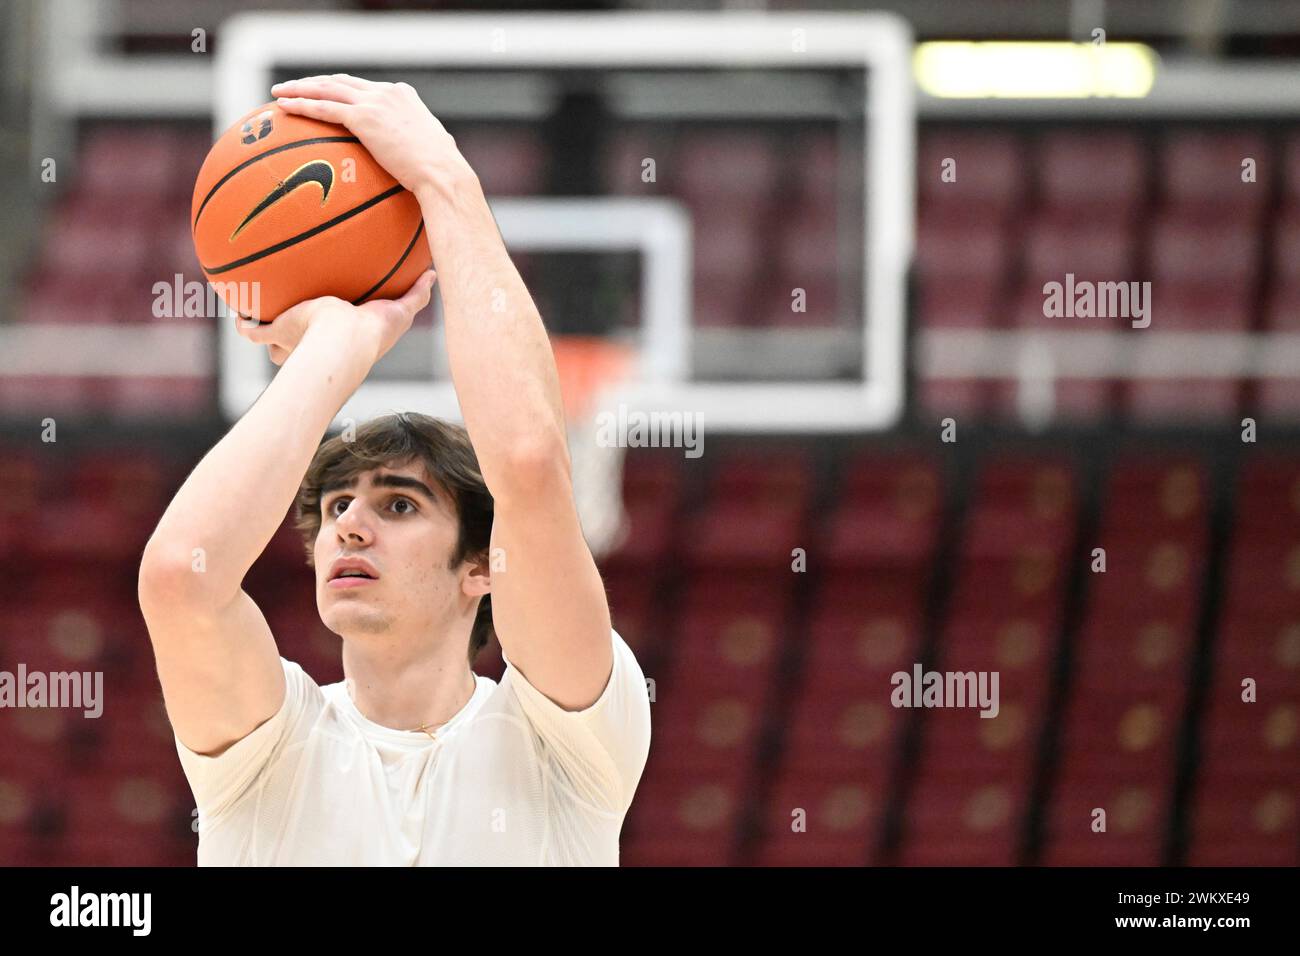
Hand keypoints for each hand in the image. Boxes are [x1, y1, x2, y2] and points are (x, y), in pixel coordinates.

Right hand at [236, 270, 435, 366]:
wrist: (342, 342)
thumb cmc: (372, 332)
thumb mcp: (399, 311)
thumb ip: (415, 294)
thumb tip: (433, 273)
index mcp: (341, 340)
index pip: (335, 336)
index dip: (334, 330)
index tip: (334, 321)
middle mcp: (318, 347)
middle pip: (304, 347)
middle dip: (300, 338)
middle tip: (299, 321)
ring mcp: (293, 343)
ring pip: (277, 343)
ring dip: (270, 332)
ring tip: (262, 316)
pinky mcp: (276, 334)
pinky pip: (251, 331)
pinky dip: (243, 324)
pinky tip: (236, 311)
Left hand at [271, 74, 474, 197]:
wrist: (443, 174)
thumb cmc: (441, 172)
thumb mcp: (431, 149)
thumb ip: (416, 144)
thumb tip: (415, 161)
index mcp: (403, 95)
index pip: (364, 85)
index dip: (340, 87)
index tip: (325, 91)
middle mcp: (387, 92)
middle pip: (341, 81)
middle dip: (314, 82)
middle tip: (294, 87)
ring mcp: (375, 102)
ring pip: (327, 88)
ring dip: (299, 88)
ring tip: (279, 93)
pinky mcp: (364, 118)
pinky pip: (324, 107)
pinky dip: (301, 105)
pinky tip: (284, 107)